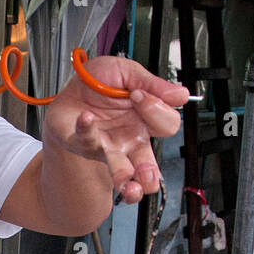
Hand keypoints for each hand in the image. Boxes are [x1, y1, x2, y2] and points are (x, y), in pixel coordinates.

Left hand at [43, 57, 188, 202]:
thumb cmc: (102, 83)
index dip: (158, 110)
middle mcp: (130, 141)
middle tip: (147, 175)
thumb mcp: (129, 74)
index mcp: (146, 123)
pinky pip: (87, 141)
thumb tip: (181, 94)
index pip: (167, 126)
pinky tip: (86, 117)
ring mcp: (108, 147)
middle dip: (148, 176)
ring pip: (120, 173)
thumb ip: (153, 85)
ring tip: (124, 180)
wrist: (72, 87)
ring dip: (122, 179)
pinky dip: (86, 129)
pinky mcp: (84, 143)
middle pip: (148, 168)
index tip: (141, 94)